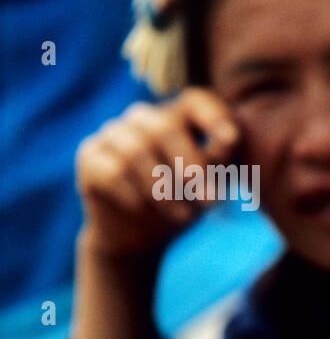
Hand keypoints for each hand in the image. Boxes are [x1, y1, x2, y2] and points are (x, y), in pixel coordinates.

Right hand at [75, 87, 241, 258]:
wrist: (138, 237)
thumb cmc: (182, 203)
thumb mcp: (207, 185)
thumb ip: (218, 159)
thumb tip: (231, 138)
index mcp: (177, 118)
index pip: (195, 101)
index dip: (213, 115)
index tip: (231, 140)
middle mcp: (143, 119)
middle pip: (165, 127)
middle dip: (191, 166)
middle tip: (209, 200)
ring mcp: (112, 134)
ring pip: (136, 151)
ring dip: (163, 188)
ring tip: (182, 216)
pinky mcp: (89, 156)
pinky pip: (112, 171)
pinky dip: (134, 194)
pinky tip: (146, 210)